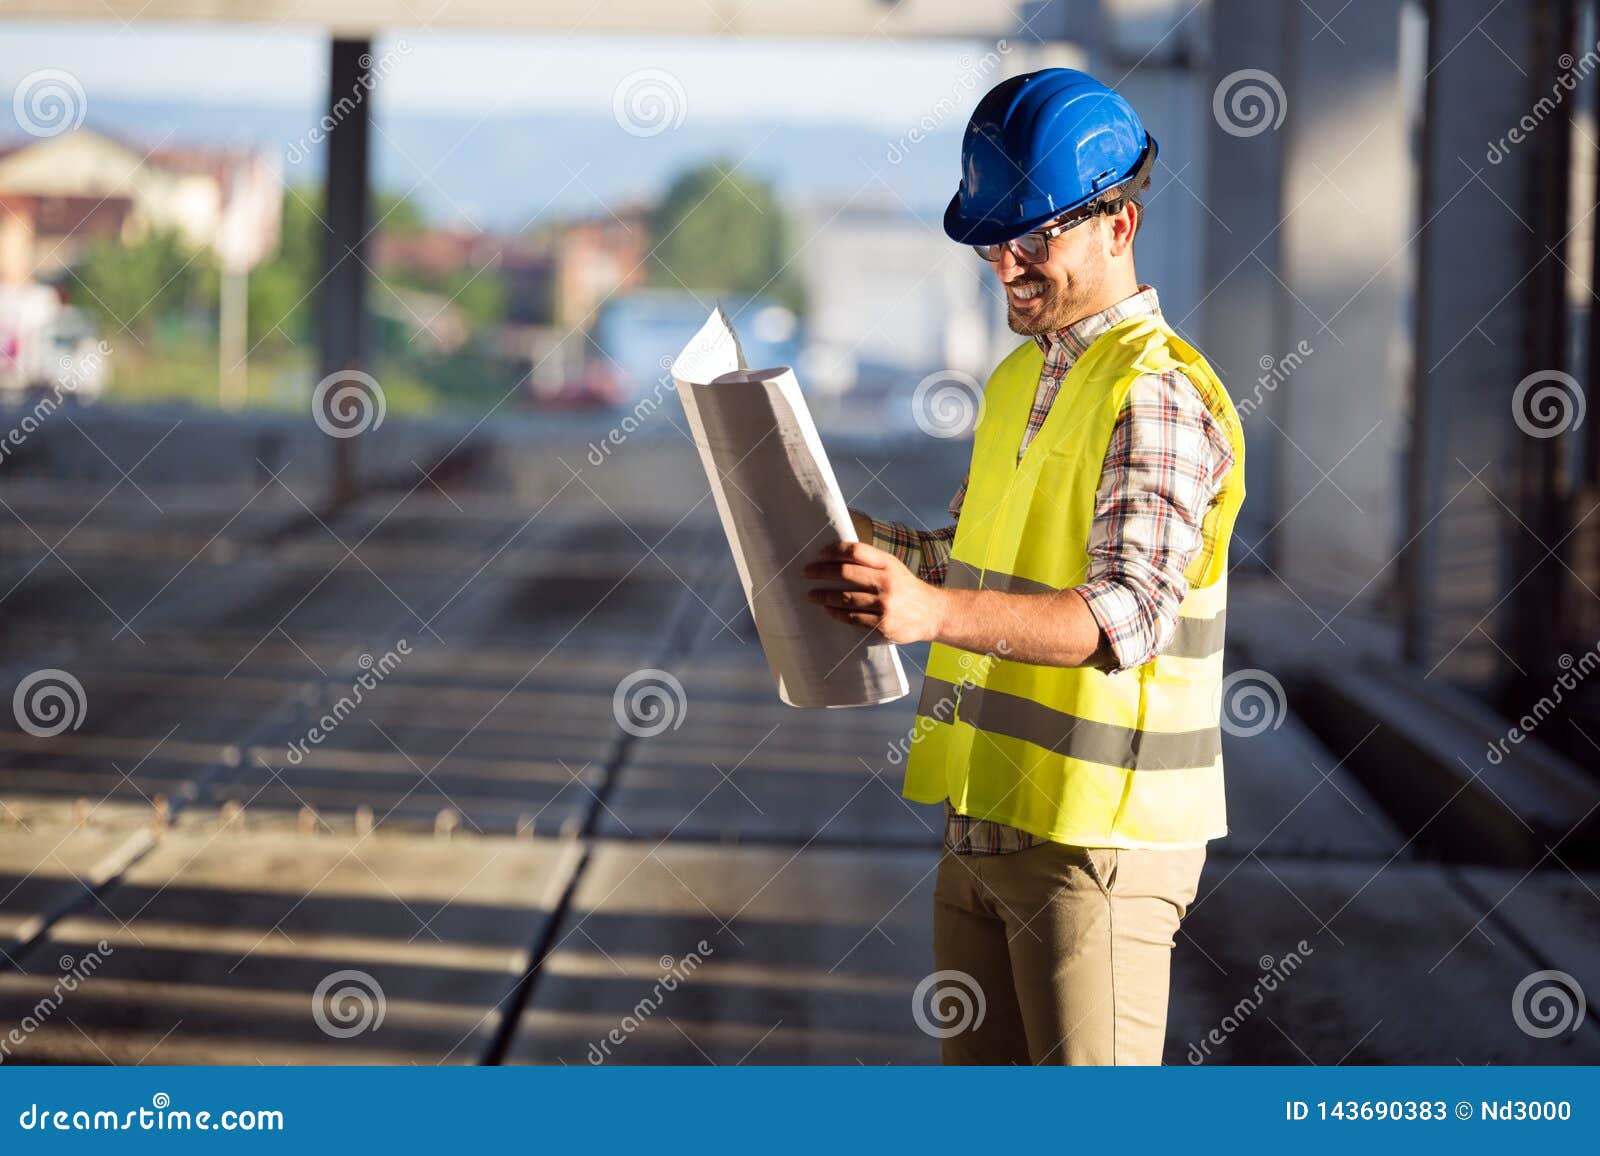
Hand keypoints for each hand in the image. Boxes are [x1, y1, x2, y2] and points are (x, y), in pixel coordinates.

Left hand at [804, 540, 944, 643]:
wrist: (933, 614)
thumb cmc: (907, 588)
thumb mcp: (894, 568)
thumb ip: (871, 562)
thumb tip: (837, 557)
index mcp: (888, 563)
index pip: (855, 550)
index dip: (833, 550)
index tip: (819, 555)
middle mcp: (886, 581)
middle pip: (845, 572)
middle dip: (821, 571)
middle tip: (807, 573)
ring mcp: (884, 604)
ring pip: (844, 597)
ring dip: (823, 595)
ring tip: (812, 595)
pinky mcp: (882, 623)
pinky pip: (852, 617)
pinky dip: (836, 613)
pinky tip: (828, 609)